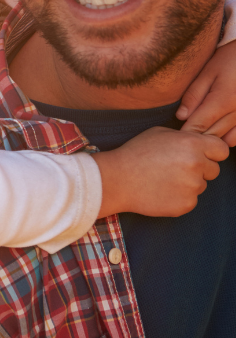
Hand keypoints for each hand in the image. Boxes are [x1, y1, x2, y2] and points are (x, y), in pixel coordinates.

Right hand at [96, 126, 227, 217]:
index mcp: (192, 144)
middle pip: (213, 170)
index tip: (201, 155)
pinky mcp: (186, 204)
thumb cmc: (134, 153)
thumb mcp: (159, 134)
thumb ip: (184, 138)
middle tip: (175, 168)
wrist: (116, 180)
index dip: (211, 153)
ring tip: (163, 180)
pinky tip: (161, 191)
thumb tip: (200, 143)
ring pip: (201, 185)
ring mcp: (192, 187)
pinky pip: (190, 200)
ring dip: (188, 183)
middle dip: (200, 169)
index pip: (221, 150)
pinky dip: (179, 197)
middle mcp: (196, 165)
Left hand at [177, 39, 235, 144]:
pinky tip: (217, 131)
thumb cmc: (229, 59)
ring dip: (212, 138)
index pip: (200, 124)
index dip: (185, 132)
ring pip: (227, 139)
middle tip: (182, 138)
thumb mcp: (207, 72)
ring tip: (199, 133)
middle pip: (213, 134)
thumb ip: (194, 95)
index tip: (174, 137)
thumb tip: (181, 116)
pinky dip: (227, 137)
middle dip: (197, 137)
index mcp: (223, 99)